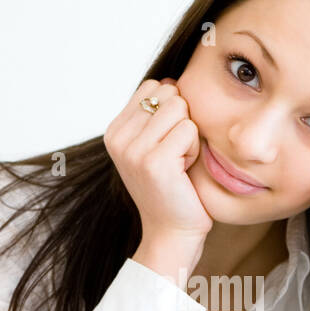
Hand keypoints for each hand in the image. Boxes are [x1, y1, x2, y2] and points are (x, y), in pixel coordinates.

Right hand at [104, 77, 212, 243]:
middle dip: (182, 121)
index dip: (171, 111)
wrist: (171, 232)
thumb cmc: (172, 188)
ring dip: (190, 135)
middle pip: (169, 92)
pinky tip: (184, 171)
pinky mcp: (154, 161)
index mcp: (114, 131)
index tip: (166, 144)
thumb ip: (155, 112)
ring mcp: (133, 150)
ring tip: (180, 162)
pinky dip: (195, 149)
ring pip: (180, 107)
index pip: (154, 86)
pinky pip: (190, 129)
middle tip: (176, 155)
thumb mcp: (153, 144)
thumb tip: (170, 77)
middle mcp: (118, 138)